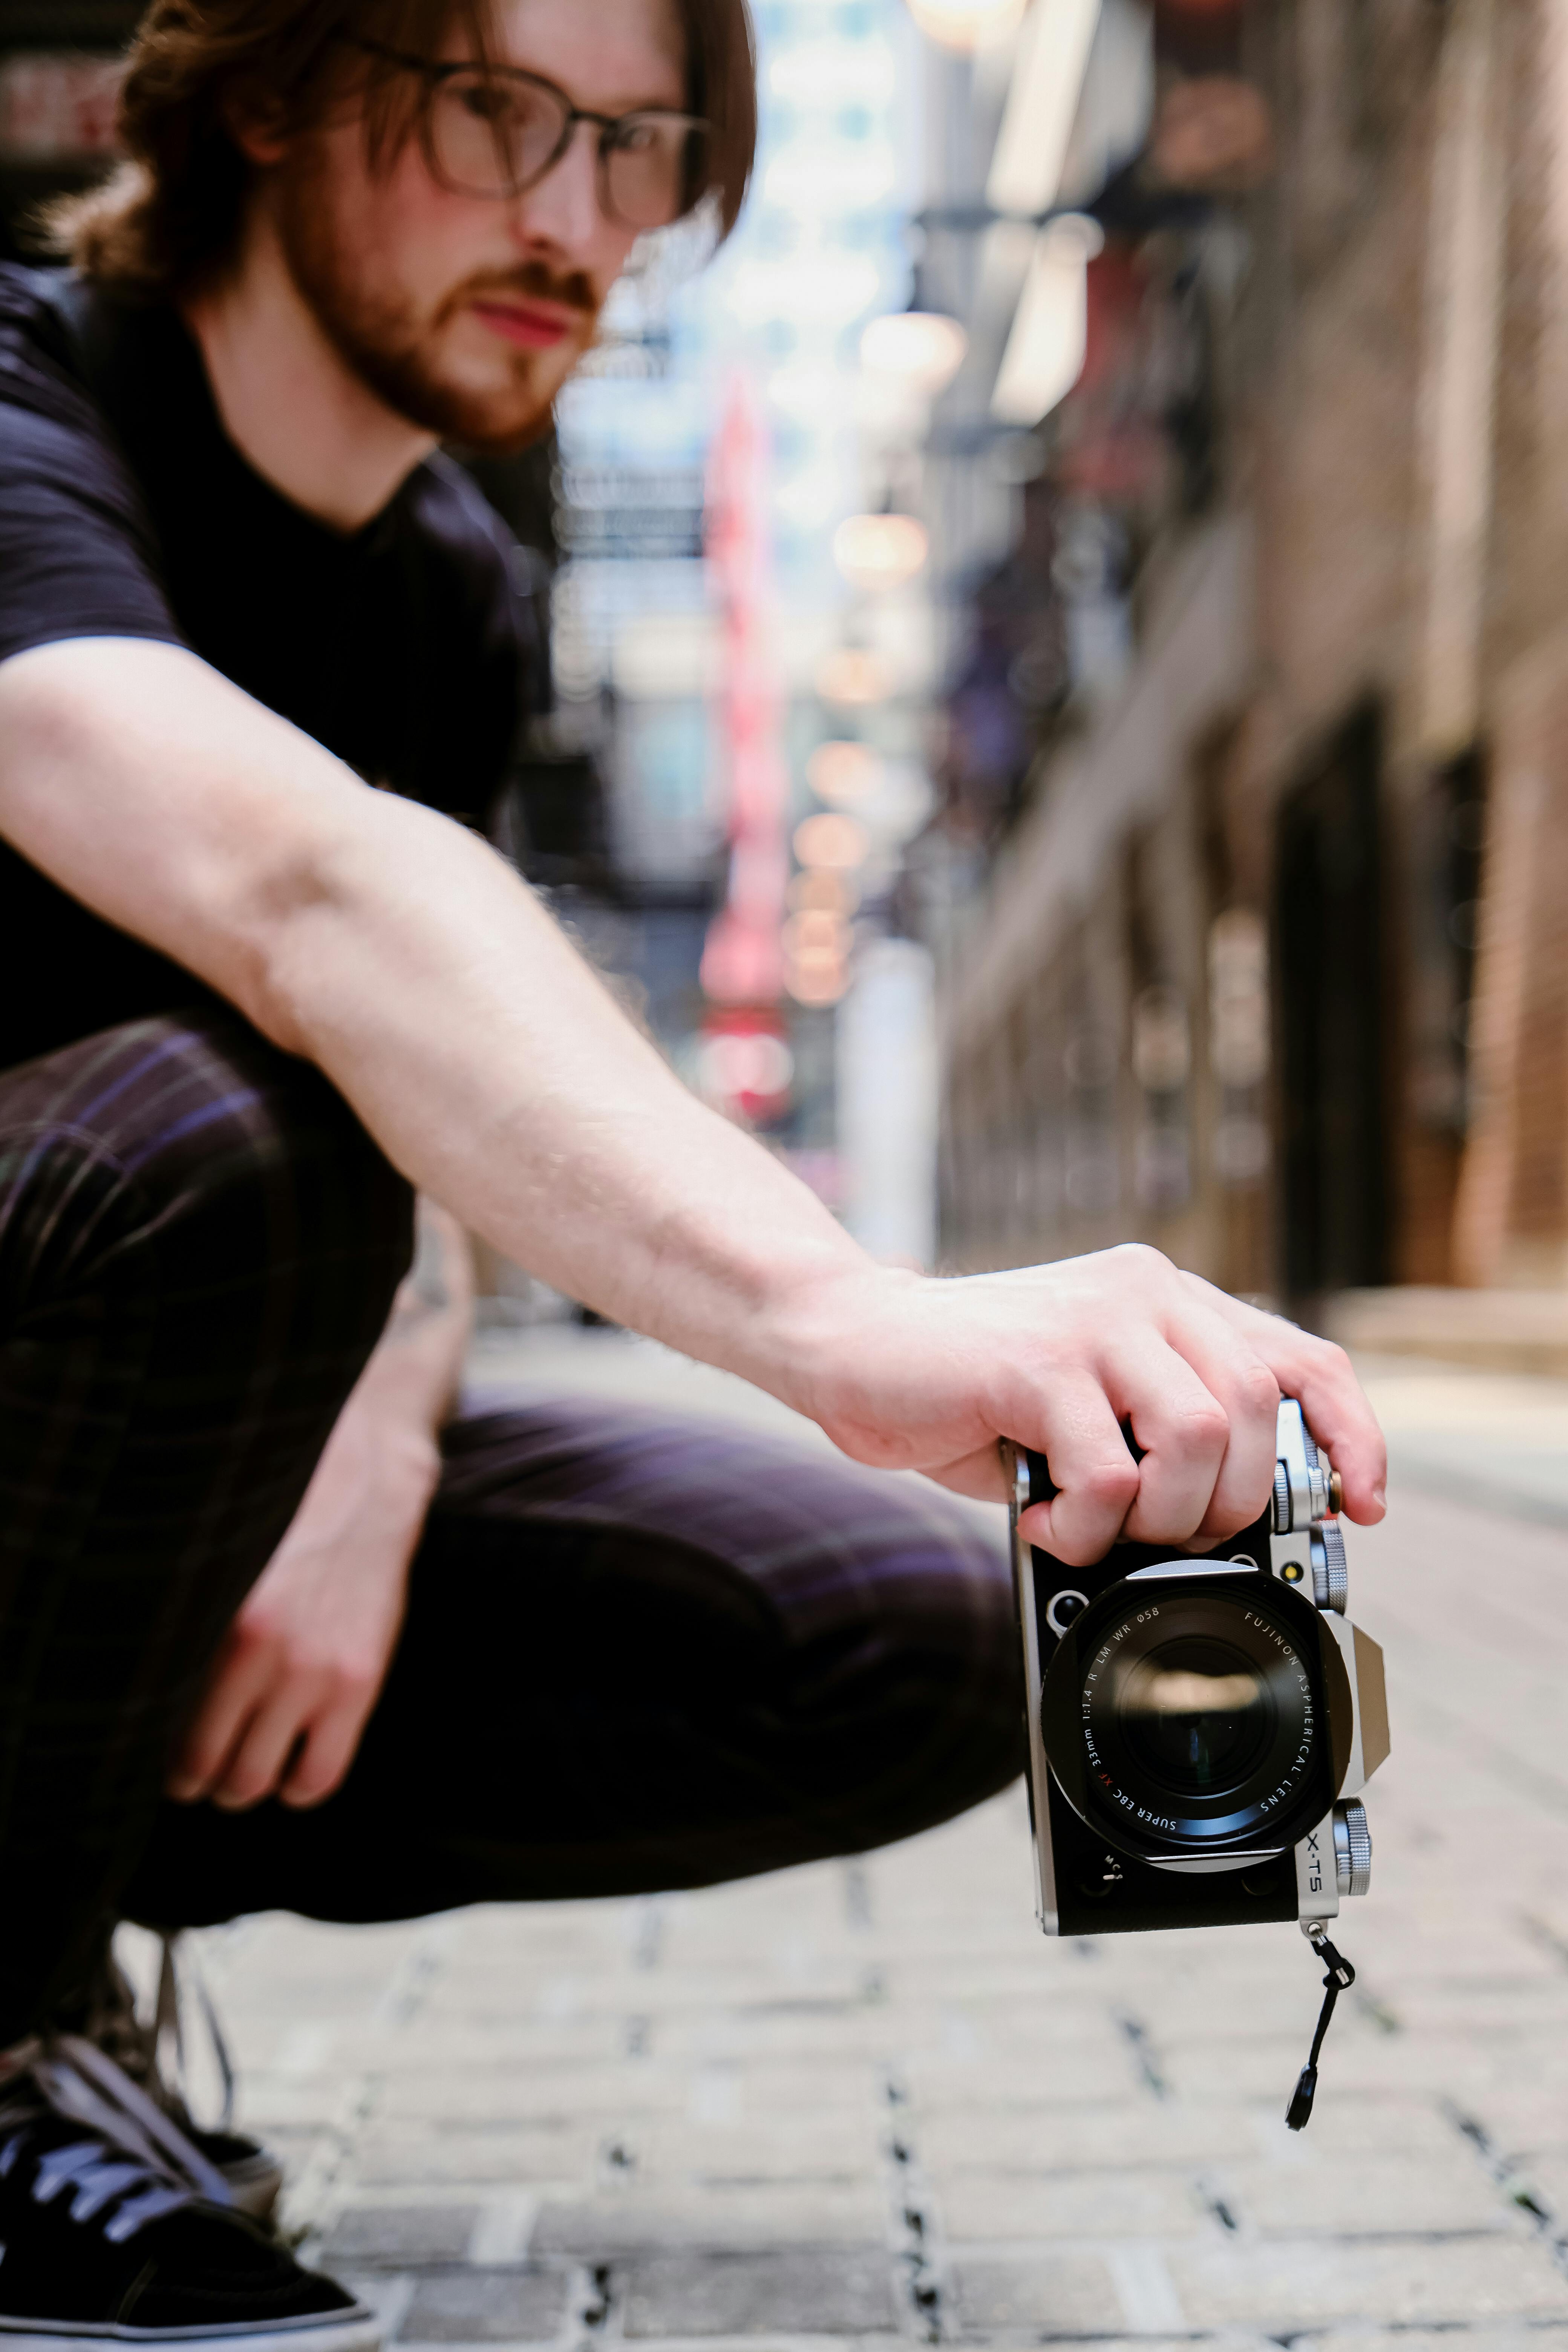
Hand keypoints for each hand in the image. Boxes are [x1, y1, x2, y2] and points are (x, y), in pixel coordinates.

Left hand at [168, 1198, 471, 1809]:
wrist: (367, 1483)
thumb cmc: (281, 1523)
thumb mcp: (223, 1568)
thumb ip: (193, 1627)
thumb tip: (148, 1696)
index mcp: (215, 1622)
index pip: (166, 1727)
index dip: (161, 1757)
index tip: (166, 1754)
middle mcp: (260, 1653)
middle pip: (207, 1768)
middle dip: (200, 1779)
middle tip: (202, 1767)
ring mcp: (314, 1671)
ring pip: (258, 1781)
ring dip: (245, 1783)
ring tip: (246, 1762)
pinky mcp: (358, 1681)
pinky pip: (320, 1776)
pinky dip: (298, 1785)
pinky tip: (294, 1764)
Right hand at [787, 1244, 1385, 1567]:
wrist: (849, 1346)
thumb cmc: (970, 1391)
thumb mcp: (1089, 1405)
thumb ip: (1160, 1433)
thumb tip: (1236, 1521)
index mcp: (1168, 1300)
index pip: (1302, 1359)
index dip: (1349, 1437)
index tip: (1360, 1505)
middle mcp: (1144, 1292)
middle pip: (1252, 1414)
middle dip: (1222, 1507)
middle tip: (1158, 1537)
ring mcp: (1093, 1320)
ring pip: (1196, 1441)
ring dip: (1156, 1518)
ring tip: (1095, 1526)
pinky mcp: (1039, 1361)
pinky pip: (1109, 1472)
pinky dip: (1084, 1526)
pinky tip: (1042, 1520)